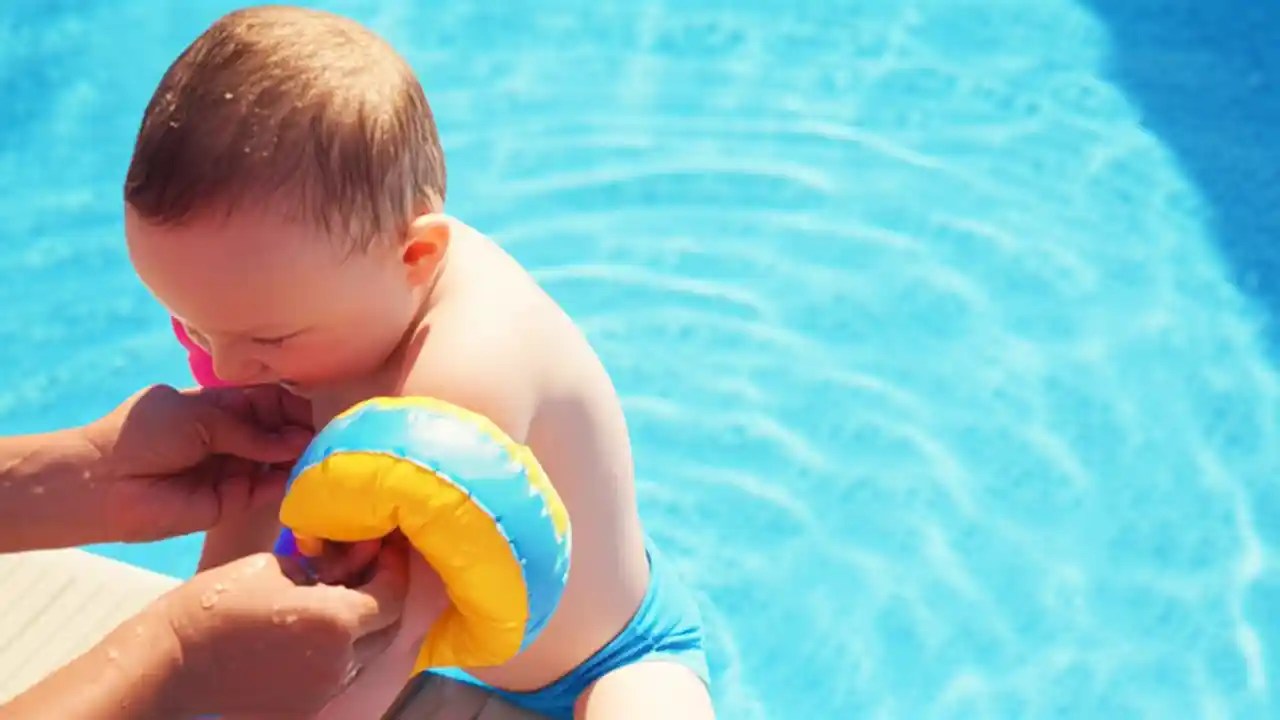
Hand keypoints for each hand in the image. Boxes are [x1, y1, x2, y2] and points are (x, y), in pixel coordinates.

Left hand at [83, 383, 313, 541]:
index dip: (293, 403)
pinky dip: (288, 482)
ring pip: (279, 461)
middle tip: (327, 433)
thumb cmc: (143, 434)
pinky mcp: (233, 501)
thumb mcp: (200, 415)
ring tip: (322, 453)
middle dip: (302, 430)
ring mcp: (234, 470)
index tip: (316, 406)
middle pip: (281, 431)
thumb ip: (249, 429)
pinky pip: (268, 490)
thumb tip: (299, 439)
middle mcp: (232, 438)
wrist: (103, 482)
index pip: (270, 401)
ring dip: (300, 457)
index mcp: (221, 407)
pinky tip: (305, 473)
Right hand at [155, 548, 408, 716]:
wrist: (171, 663)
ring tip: (342, 596)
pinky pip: (340, 673)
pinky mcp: (306, 707)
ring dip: (364, 625)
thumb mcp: (275, 566)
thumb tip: (350, 560)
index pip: (393, 594)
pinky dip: (341, 649)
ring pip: (367, 653)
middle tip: (370, 569)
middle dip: (385, 595)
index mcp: (336, 621)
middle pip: (387, 627)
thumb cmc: (217, 604)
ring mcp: (324, 690)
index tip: (386, 549)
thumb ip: (322, 566)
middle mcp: (340, 661)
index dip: (395, 568)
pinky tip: (318, 628)